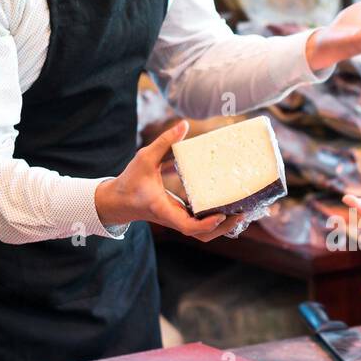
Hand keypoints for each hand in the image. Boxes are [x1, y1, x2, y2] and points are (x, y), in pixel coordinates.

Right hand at [95, 120, 244, 240]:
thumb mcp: (145, 158)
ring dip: (222, 228)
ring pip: (203, 235)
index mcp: (164, 209)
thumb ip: (164, 142)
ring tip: (240, 213)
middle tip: (241, 214)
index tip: (220, 215)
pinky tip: (229, 208)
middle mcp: (173, 219)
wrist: (119, 201)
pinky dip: (215, 222)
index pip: (187, 226)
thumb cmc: (131, 181)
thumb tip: (183, 124)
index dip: (205, 224)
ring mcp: (178, 220)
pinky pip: (200, 226)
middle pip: (202, 235)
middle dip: (222, 228)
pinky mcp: (180, 217)